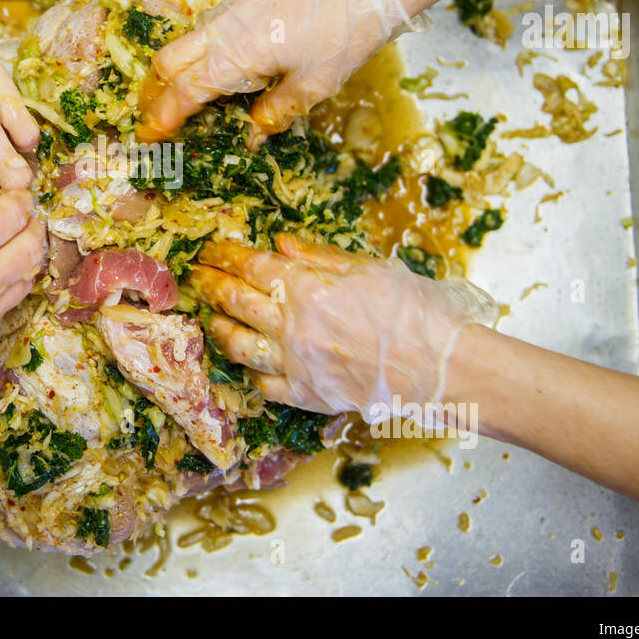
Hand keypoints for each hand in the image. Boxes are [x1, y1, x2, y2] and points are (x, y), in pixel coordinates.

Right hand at [0, 190, 45, 398]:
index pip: (14, 216)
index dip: (21, 202)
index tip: (19, 198)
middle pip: (31, 249)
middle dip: (32, 229)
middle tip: (24, 221)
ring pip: (24, 282)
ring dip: (22, 261)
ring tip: (8, 247)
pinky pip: (2, 309)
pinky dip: (2, 289)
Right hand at [137, 0, 424, 142]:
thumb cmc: (345, 34)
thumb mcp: (314, 87)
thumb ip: (276, 112)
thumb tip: (252, 129)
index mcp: (236, 55)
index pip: (184, 92)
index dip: (162, 117)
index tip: (150, 134)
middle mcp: (225, 26)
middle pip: (168, 59)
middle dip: (154, 90)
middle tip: (154, 113)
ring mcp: (235, 3)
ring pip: (189, 37)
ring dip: (178, 65)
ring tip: (185, 90)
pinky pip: (213, 20)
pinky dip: (204, 44)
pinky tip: (223, 57)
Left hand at [189, 234, 494, 421]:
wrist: (440, 367)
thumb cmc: (415, 311)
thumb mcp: (370, 268)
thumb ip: (318, 257)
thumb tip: (279, 243)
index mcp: (309, 288)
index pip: (252, 266)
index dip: (227, 255)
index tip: (213, 250)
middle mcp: (293, 325)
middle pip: (236, 301)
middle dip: (211, 284)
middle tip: (198, 276)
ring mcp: (296, 363)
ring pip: (239, 345)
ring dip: (220, 328)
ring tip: (212, 318)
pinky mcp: (306, 395)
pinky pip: (264, 385)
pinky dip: (251, 372)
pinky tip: (249, 362)